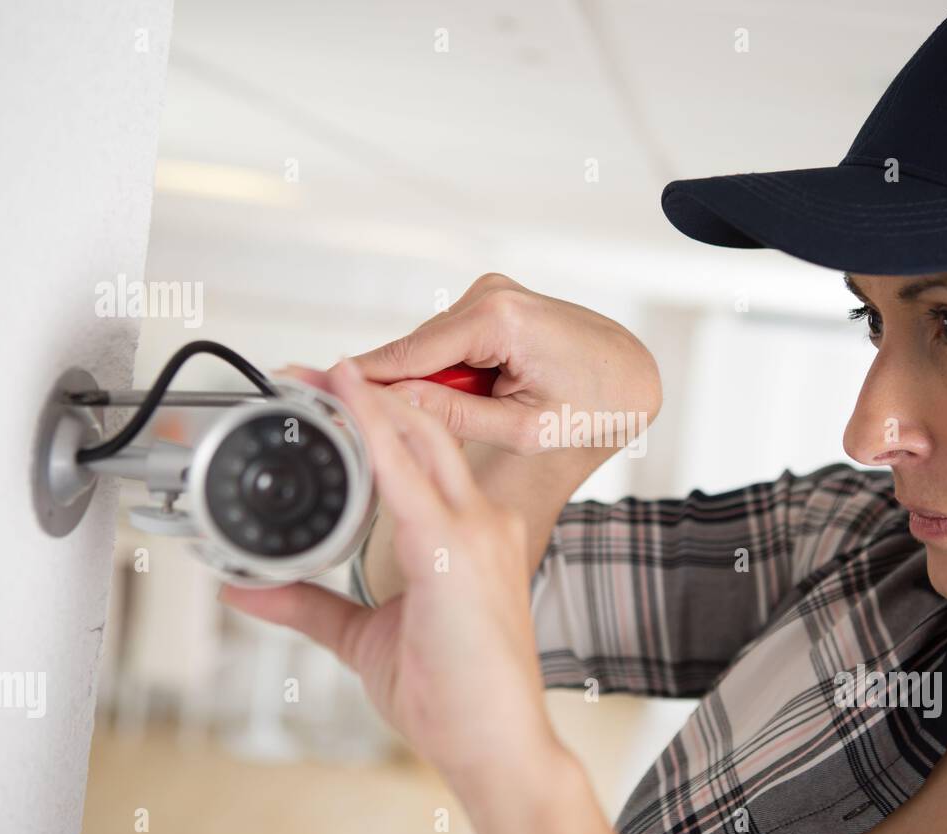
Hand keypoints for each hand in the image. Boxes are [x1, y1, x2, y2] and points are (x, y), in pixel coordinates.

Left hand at [219, 357, 560, 783]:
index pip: (425, 457)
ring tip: (316, 375)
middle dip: (367, 393)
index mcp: (472, 536)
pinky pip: (406, 475)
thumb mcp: (366, 638)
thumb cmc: (456, 696)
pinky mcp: (453, 549)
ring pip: (420, 436)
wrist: (498, 745)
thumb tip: (246, 590)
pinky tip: (346, 402)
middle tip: (309, 370)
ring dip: (364, 402)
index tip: (330, 396)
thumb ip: (311, 606)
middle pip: (426, 430)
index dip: (377, 419)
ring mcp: (475, 531)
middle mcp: (482, 521)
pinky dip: (372, 432)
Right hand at [343, 273, 662, 455]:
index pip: (410, 353)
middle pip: (415, 351)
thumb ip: (455, 416)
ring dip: (439, 383)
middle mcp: (491, 294)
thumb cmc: (595, 404)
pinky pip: (451, 343)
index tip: (313, 387)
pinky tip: (485, 393)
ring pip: (431, 349)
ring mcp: (492, 292)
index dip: (363, 378)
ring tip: (480, 414)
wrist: (633, 376)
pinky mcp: (493, 300)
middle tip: (385, 429)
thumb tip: (392, 404)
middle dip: (406, 389)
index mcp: (500, 319)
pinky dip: (456, 372)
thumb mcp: (525, 428)